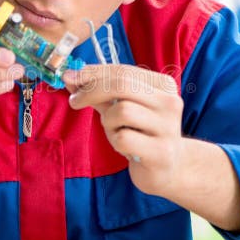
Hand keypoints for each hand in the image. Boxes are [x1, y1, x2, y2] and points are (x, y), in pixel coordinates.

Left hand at [63, 64, 239, 230]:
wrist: (169, 169)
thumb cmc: (140, 134)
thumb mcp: (121, 109)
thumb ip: (99, 93)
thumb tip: (71, 77)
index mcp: (163, 85)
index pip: (122, 71)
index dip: (92, 73)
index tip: (69, 76)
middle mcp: (170, 102)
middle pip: (122, 85)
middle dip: (91, 90)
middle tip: (74, 101)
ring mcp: (168, 127)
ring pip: (122, 111)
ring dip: (108, 121)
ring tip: (115, 132)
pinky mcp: (161, 152)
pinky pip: (123, 138)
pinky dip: (115, 141)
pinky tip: (125, 148)